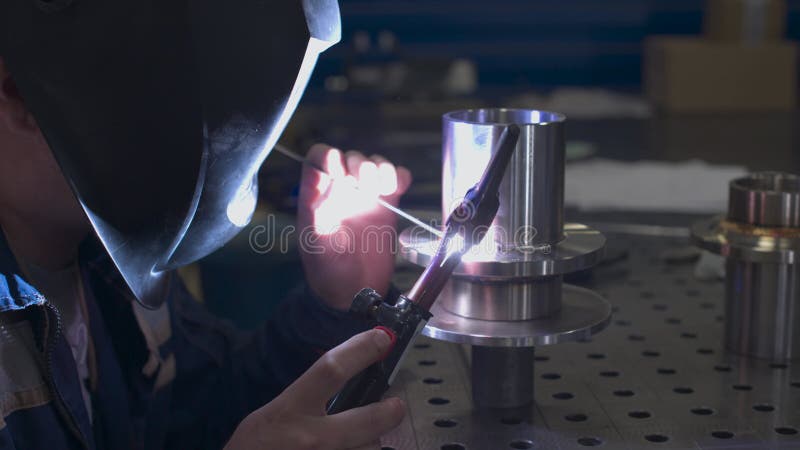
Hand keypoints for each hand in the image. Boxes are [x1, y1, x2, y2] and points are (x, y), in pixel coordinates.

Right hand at [224, 329, 405, 449]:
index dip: (361, 350)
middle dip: (389, 412)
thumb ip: (304, 399)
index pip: (331, 370)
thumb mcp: (273, 414)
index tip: (382, 338)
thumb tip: (341, 381)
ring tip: (359, 441)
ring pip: (368, 449)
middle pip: (367, 419)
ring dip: (369, 443)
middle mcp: (312, 438)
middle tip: (396, 406)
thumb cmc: (253, 448)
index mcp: (290, 410)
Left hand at [297, 144, 411, 309]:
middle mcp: (342, 191)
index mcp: (318, 196)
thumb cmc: (328, 271)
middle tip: (364, 186)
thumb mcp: (315, 243)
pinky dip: (399, 177)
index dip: (329, 157)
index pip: (319, 158)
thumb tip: (323, 176)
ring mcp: (366, 197)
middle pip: (351, 157)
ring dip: (382, 170)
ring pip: (376, 164)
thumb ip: (316, 210)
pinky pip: (397, 179)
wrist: (355, 294)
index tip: (340, 172)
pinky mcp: (388, 205)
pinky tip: (397, 189)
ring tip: (381, 191)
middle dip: (360, 165)